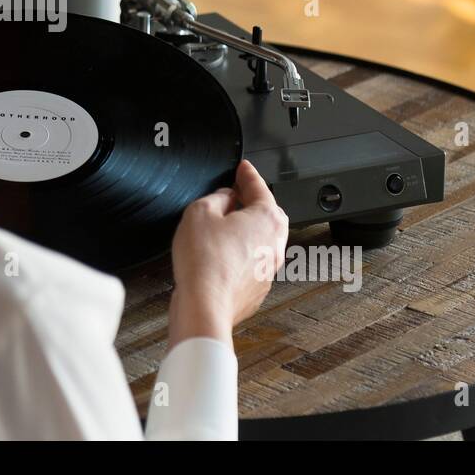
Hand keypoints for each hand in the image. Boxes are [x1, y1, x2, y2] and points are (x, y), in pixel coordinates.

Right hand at [167, 160, 288, 346]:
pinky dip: (242, 252)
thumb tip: (225, 199)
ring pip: (263, 239)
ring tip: (224, 225)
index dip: (247, 174)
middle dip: (253, 202)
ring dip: (247, 229)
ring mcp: (270, 267)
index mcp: (266, 218)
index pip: (258, 187)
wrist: (206, 305)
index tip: (243, 168)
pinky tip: (222, 253)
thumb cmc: (204, 262)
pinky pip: (254, 261)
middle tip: (235, 194)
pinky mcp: (259, 287)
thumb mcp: (200, 212)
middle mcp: (275, 242)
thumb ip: (217, 198)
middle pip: (268, 213)